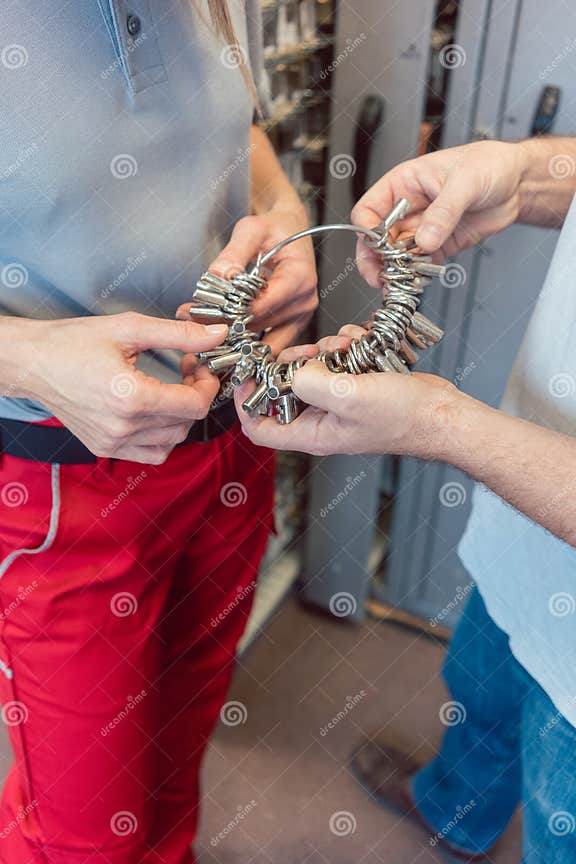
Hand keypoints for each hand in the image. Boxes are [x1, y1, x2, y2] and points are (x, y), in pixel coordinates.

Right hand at [23, 313, 227, 463]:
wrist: (32, 363)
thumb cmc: (74, 342)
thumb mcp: (130, 329)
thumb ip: (179, 335)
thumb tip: (217, 334)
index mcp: (131, 397)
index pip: (195, 406)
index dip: (208, 384)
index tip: (201, 366)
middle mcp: (123, 427)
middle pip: (187, 422)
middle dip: (195, 395)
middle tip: (187, 370)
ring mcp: (113, 442)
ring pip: (173, 441)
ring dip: (181, 416)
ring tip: (169, 390)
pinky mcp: (105, 449)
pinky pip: (151, 454)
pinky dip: (163, 437)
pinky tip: (155, 412)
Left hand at [177, 204, 317, 354]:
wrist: (293, 231)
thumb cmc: (275, 228)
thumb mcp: (251, 229)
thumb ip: (232, 254)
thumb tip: (217, 278)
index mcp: (298, 277)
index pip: (259, 306)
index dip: (229, 313)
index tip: (200, 312)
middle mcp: (304, 301)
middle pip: (258, 326)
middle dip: (224, 327)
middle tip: (192, 324)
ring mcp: (301, 317)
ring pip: (262, 342)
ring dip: (233, 340)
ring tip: (204, 333)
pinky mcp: (293, 325)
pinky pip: (269, 344)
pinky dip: (246, 344)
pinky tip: (224, 339)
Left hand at [234, 332, 459, 457]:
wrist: (441, 413)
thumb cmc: (402, 417)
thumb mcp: (350, 396)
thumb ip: (311, 383)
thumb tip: (292, 370)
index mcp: (312, 434)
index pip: (260, 429)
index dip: (246, 403)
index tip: (247, 374)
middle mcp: (321, 421)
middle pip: (283, 391)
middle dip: (291, 365)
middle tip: (306, 351)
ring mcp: (339, 404)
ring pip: (311, 371)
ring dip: (323, 351)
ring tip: (343, 345)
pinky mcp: (356, 387)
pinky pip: (337, 363)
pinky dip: (345, 347)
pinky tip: (360, 342)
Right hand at [352, 140, 527, 287]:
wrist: (516, 183)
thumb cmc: (488, 165)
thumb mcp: (465, 181)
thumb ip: (444, 212)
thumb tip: (424, 239)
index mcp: (403, 184)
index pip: (369, 210)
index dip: (367, 230)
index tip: (377, 246)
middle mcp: (407, 208)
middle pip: (376, 239)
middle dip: (375, 260)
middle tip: (379, 277)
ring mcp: (421, 229)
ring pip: (395, 256)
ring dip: (395, 271)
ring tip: (399, 283)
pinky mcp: (437, 245)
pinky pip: (419, 264)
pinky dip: (416, 275)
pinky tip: (419, 280)